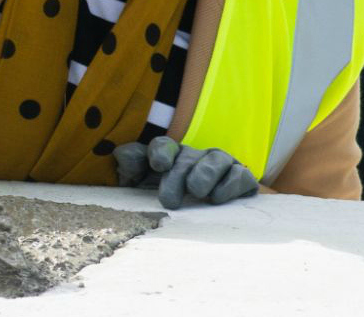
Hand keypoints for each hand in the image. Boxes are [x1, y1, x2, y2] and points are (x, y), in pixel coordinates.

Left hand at [112, 137, 259, 208]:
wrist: (211, 217)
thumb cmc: (170, 196)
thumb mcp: (144, 184)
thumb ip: (131, 166)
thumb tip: (121, 154)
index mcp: (170, 155)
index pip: (163, 145)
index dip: (161, 152)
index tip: (159, 165)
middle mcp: (195, 156)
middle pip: (187, 158)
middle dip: (177, 176)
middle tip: (169, 200)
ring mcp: (220, 165)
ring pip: (215, 159)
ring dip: (205, 174)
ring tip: (197, 192)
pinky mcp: (242, 178)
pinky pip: (240, 174)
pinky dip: (229, 185)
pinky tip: (216, 199)